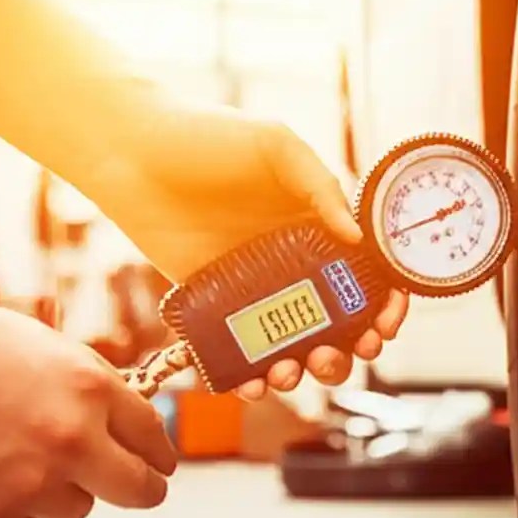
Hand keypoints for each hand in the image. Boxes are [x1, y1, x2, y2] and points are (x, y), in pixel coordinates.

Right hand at [0, 290, 176, 517]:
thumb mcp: (39, 346)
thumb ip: (89, 386)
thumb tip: (129, 420)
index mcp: (90, 388)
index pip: (153, 437)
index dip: (158, 454)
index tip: (158, 464)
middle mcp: (71, 439)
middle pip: (140, 492)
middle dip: (141, 489)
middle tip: (137, 489)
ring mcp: (30, 483)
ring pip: (76, 510)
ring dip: (56, 492)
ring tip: (6, 453)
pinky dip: (9, 513)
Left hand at [91, 105, 408, 397]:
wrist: (131, 153)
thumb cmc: (203, 135)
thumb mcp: (275, 144)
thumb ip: (320, 186)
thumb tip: (356, 237)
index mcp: (316, 225)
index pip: (365, 273)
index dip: (384, 303)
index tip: (387, 323)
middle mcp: (291, 263)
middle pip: (338, 322)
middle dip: (352, 348)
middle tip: (351, 351)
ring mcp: (253, 289)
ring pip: (294, 345)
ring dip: (306, 369)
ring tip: (296, 369)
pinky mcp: (212, 309)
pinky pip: (241, 352)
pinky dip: (252, 376)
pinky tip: (255, 382)